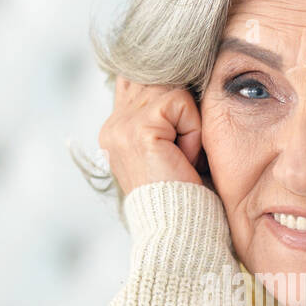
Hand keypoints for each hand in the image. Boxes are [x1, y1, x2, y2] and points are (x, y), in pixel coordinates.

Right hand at [99, 78, 205, 196]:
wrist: (178, 227)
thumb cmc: (183, 193)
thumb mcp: (169, 149)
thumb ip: (164, 115)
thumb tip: (182, 79)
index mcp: (115, 130)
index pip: (136, 78)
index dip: (166, 90)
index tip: (177, 124)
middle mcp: (113, 124)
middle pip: (159, 77)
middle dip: (182, 110)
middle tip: (183, 152)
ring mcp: (122, 125)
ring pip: (173, 88)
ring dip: (189, 123)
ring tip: (183, 156)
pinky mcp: (140, 128)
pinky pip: (181, 102)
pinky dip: (192, 130)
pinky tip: (184, 158)